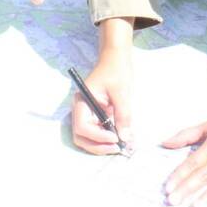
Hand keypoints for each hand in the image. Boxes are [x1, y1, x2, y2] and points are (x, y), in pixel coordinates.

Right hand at [72, 21, 134, 154]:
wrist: (116, 58)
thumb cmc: (116, 70)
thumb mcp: (121, 92)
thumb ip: (123, 115)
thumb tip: (125, 137)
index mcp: (82, 101)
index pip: (81, 126)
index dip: (97, 136)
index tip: (115, 138)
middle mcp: (81, 110)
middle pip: (81, 137)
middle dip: (97, 146)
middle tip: (117, 148)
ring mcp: (87, 113)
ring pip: (88, 138)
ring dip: (102, 145)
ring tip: (121, 145)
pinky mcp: (96, 115)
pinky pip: (98, 132)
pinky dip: (107, 139)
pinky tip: (122, 138)